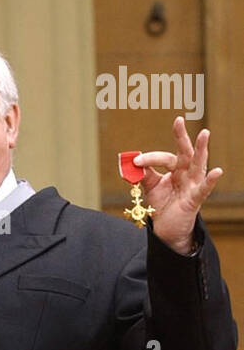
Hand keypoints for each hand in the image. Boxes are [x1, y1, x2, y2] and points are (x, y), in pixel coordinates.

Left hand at [134, 116, 221, 253]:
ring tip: (205, 133)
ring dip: (201, 149)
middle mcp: (186, 173)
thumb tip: (132, 163)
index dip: (150, 158)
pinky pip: (205, 189)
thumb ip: (143, 175)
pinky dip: (210, 180)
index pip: (165, 158)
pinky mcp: (196, 199)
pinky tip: (217, 171)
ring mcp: (193, 185)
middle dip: (181, 137)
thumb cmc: (162, 205)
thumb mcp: (151, 188)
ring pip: (198, 164)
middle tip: (179, 120)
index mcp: (175, 168)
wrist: (167, 230)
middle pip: (185, 152)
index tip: (136, 160)